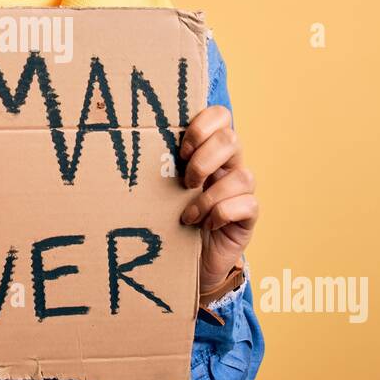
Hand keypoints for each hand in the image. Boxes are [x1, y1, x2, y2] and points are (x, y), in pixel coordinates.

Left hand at [177, 105, 258, 291]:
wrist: (187, 262)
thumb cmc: (170, 218)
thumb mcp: (162, 187)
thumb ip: (160, 164)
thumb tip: (131, 144)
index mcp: (209, 150)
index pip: (220, 116)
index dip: (202, 126)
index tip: (180, 151)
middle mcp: (229, 166)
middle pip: (231, 139)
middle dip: (203, 160)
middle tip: (185, 182)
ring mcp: (242, 191)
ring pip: (243, 175)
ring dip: (210, 195)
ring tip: (189, 213)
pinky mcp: (249, 217)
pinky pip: (248, 204)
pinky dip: (222, 214)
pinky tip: (205, 225)